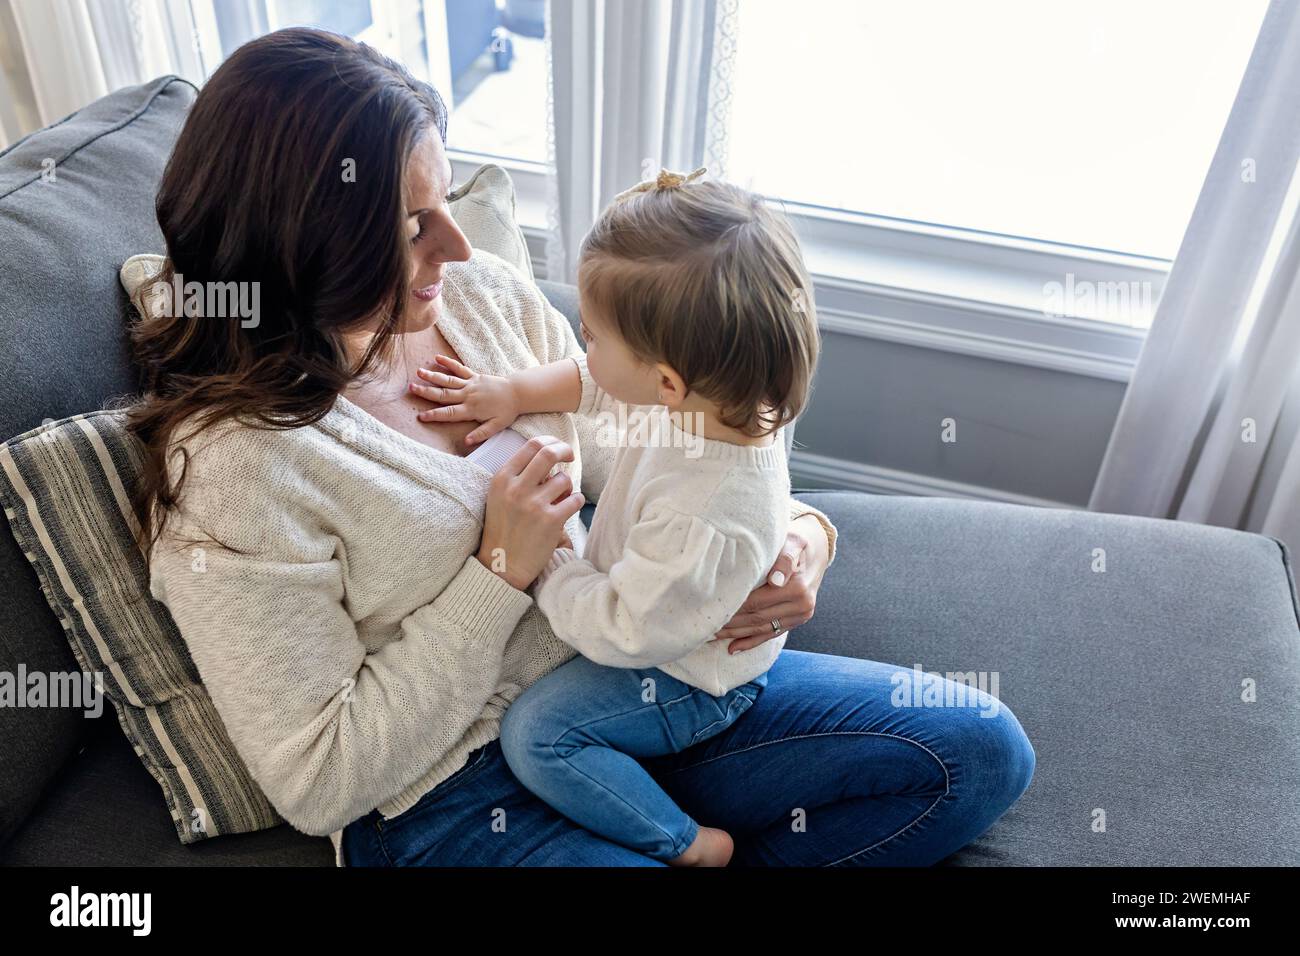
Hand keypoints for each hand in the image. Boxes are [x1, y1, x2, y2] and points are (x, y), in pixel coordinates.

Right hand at [411, 354, 519, 444]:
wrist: (518, 392)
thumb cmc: (507, 411)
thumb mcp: (496, 426)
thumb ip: (481, 434)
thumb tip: (467, 442)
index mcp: (471, 409)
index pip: (449, 413)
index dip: (434, 415)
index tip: (421, 416)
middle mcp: (467, 395)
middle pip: (443, 394)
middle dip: (426, 392)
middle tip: (411, 388)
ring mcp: (470, 384)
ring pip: (448, 380)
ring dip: (433, 376)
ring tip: (419, 372)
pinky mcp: (474, 376)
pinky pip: (460, 369)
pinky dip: (449, 363)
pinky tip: (437, 358)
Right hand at [476, 435, 584, 590]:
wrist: (503, 565)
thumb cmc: (503, 529)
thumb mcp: (498, 496)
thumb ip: (517, 476)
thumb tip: (546, 454)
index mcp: (502, 479)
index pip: (531, 445)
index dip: (550, 442)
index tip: (558, 447)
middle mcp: (516, 488)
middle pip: (549, 453)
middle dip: (565, 450)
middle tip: (570, 456)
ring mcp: (533, 504)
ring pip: (564, 479)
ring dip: (567, 486)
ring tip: (559, 499)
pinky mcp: (551, 521)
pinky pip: (575, 499)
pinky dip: (575, 501)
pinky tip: (566, 509)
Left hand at [709, 515, 829, 653]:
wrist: (817, 550)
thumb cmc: (797, 542)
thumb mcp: (793, 542)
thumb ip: (784, 559)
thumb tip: (775, 580)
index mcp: (798, 588)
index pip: (757, 602)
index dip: (733, 607)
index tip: (710, 609)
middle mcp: (802, 606)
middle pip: (757, 618)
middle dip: (729, 623)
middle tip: (704, 624)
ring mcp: (800, 617)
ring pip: (762, 629)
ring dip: (736, 634)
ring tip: (710, 635)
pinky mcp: (795, 622)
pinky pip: (771, 634)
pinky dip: (751, 642)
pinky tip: (732, 648)